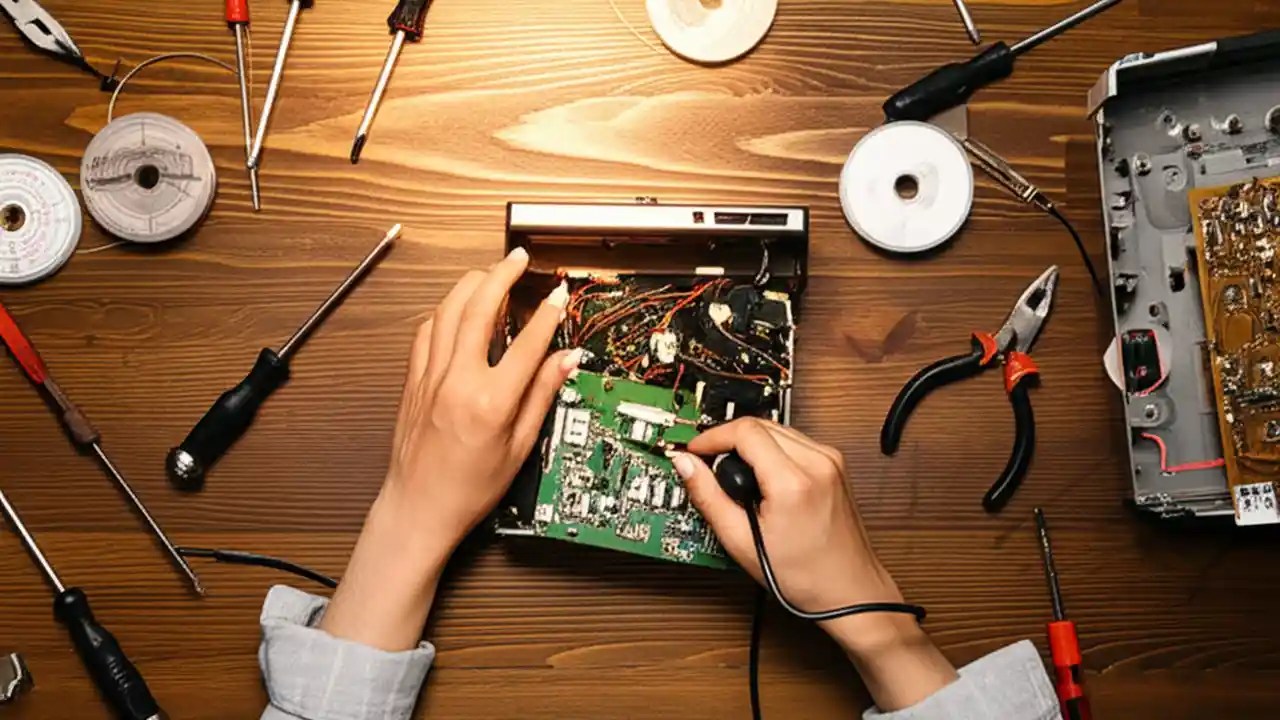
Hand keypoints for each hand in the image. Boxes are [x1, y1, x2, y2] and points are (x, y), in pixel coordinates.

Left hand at [320, 247, 581, 650]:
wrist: (418, 508)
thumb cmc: (468, 489)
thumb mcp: (519, 448)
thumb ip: (542, 396)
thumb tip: (564, 360)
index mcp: (490, 401)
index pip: (527, 342)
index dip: (548, 314)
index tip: (559, 295)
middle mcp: (457, 381)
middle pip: (480, 307)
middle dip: (502, 275)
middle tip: (518, 259)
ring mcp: (430, 377)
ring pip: (448, 310)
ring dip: (470, 285)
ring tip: (490, 273)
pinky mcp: (413, 380)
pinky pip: (426, 332)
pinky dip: (443, 312)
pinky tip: (456, 308)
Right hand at [672, 419, 956, 710]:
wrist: (849, 590)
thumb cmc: (804, 575)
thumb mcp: (742, 541)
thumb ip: (708, 496)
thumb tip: (686, 465)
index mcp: (793, 481)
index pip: (745, 431)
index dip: (713, 437)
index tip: (696, 450)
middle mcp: (817, 462)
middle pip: (760, 425)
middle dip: (729, 439)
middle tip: (709, 464)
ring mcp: (831, 461)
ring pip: (777, 430)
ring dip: (751, 444)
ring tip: (735, 477)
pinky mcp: (835, 465)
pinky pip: (794, 442)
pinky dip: (772, 452)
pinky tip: (762, 479)